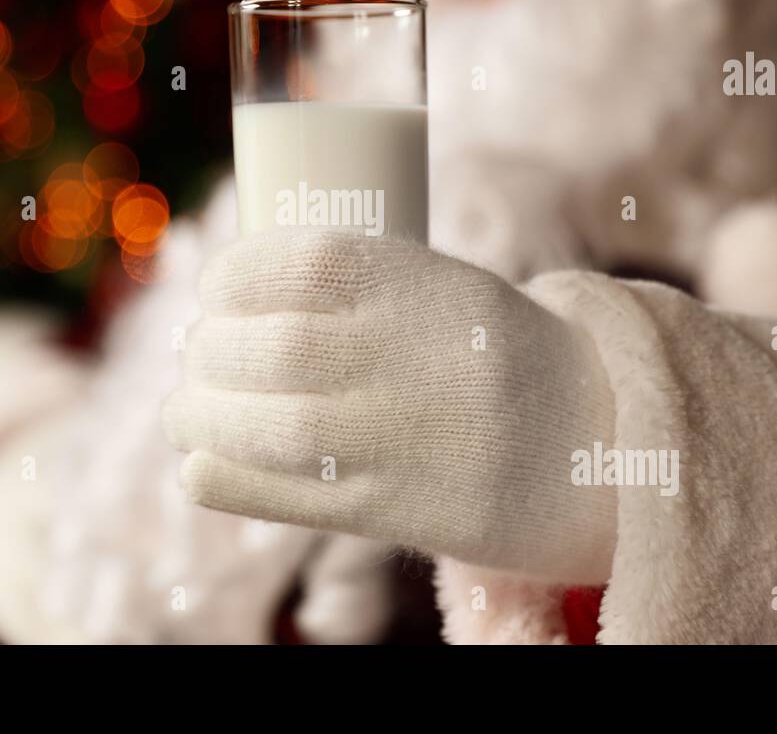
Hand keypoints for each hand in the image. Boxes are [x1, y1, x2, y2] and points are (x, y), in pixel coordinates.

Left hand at [164, 230, 616, 577]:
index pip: (301, 264)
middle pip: (271, 351)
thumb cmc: (493, 352)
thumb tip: (228, 289)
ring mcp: (402, 442)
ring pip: (268, 428)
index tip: (215, 288)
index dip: (234, 274)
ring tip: (185, 409)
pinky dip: (223, 478)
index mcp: (424, 289)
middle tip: (196, 353)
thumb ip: (353, 286)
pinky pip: (287, 499)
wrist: (590, 442)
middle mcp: (411, 363)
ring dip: (201, 415)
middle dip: (208, 351)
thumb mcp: (441, 288)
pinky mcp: (393, 511)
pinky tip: (201, 462)